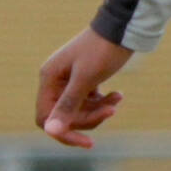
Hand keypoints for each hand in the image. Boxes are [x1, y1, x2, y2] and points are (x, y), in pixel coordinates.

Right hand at [37, 29, 131, 148]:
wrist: (124, 28)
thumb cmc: (103, 50)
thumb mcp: (86, 79)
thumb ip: (68, 105)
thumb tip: (51, 131)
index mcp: (49, 79)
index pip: (46, 118)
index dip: (64, 131)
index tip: (87, 142)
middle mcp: (56, 80)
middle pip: (65, 115)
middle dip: (89, 118)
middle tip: (112, 111)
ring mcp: (70, 80)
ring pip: (81, 109)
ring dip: (100, 109)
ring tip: (117, 98)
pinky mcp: (86, 78)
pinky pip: (91, 100)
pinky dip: (104, 101)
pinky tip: (118, 95)